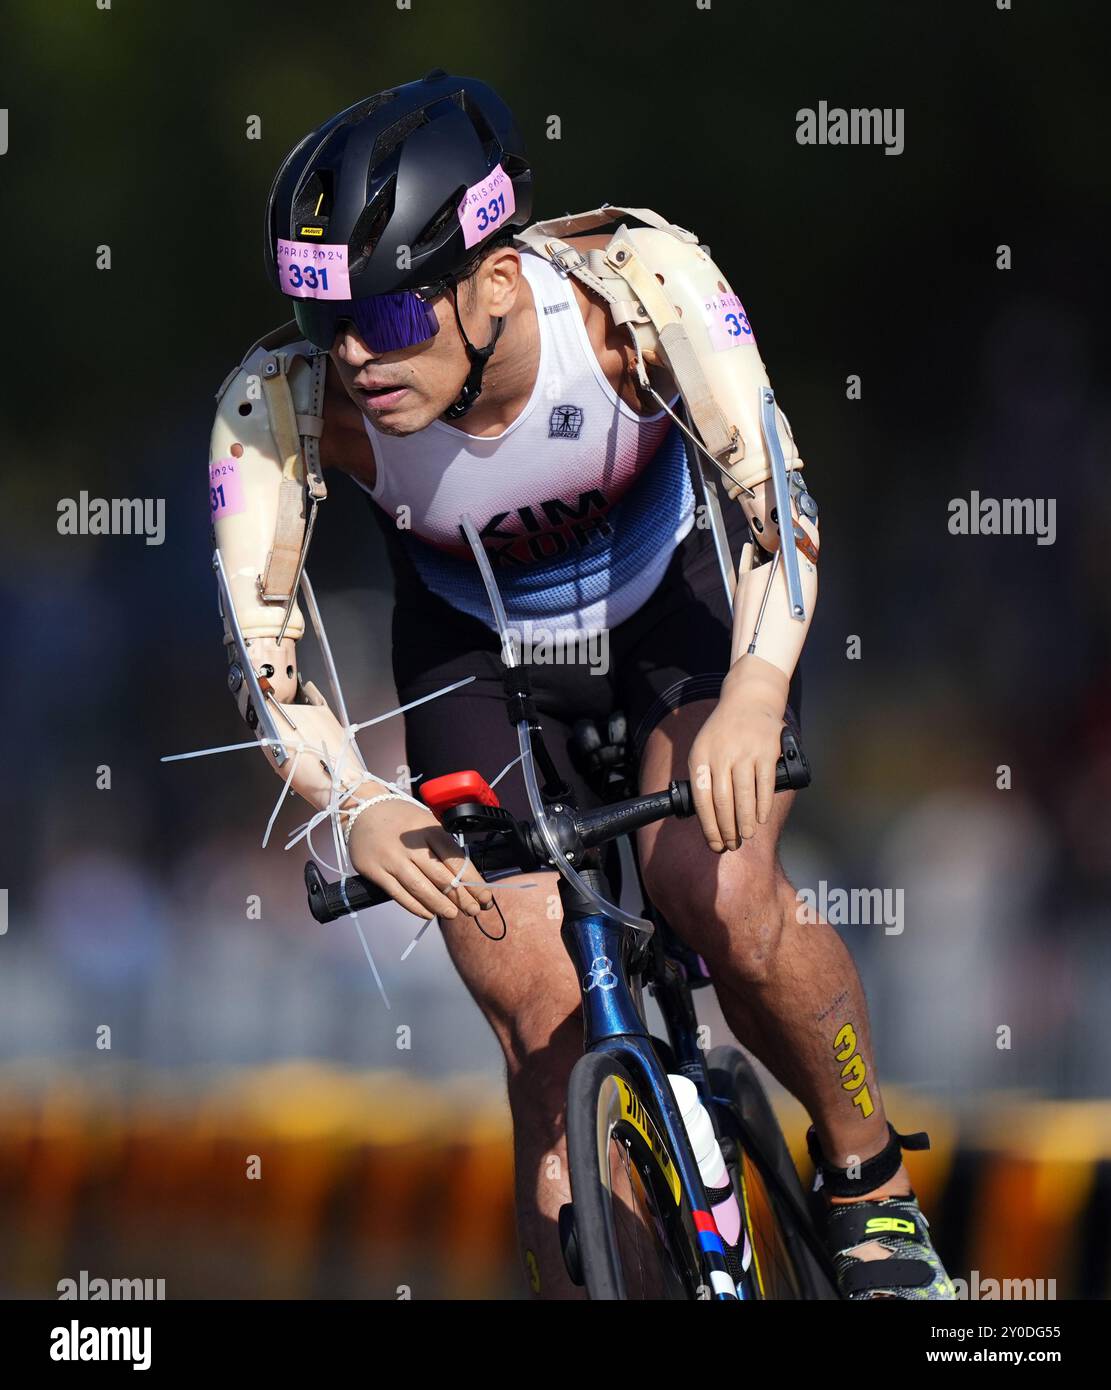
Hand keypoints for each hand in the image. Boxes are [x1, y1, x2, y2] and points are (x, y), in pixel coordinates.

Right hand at [347, 797, 493, 920]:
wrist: (362, 809)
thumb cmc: (401, 820)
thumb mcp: (427, 822)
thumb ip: (444, 847)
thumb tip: (466, 878)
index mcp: (430, 830)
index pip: (457, 860)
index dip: (473, 882)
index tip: (485, 896)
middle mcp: (412, 846)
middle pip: (441, 877)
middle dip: (461, 898)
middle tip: (473, 910)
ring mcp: (392, 859)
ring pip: (421, 889)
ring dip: (440, 905)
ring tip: (453, 914)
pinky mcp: (376, 872)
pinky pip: (399, 894)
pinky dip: (416, 907)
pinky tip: (428, 913)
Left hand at [688, 655, 789, 850]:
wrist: (749, 700)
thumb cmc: (724, 732)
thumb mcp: (703, 748)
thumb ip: (703, 778)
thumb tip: (706, 818)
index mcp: (700, 756)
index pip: (701, 799)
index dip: (708, 826)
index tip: (714, 843)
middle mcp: (721, 754)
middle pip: (723, 802)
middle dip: (727, 829)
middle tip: (731, 844)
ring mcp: (745, 752)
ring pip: (744, 797)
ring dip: (745, 822)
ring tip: (746, 836)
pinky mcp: (767, 751)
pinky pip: (765, 786)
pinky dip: (763, 806)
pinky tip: (760, 817)